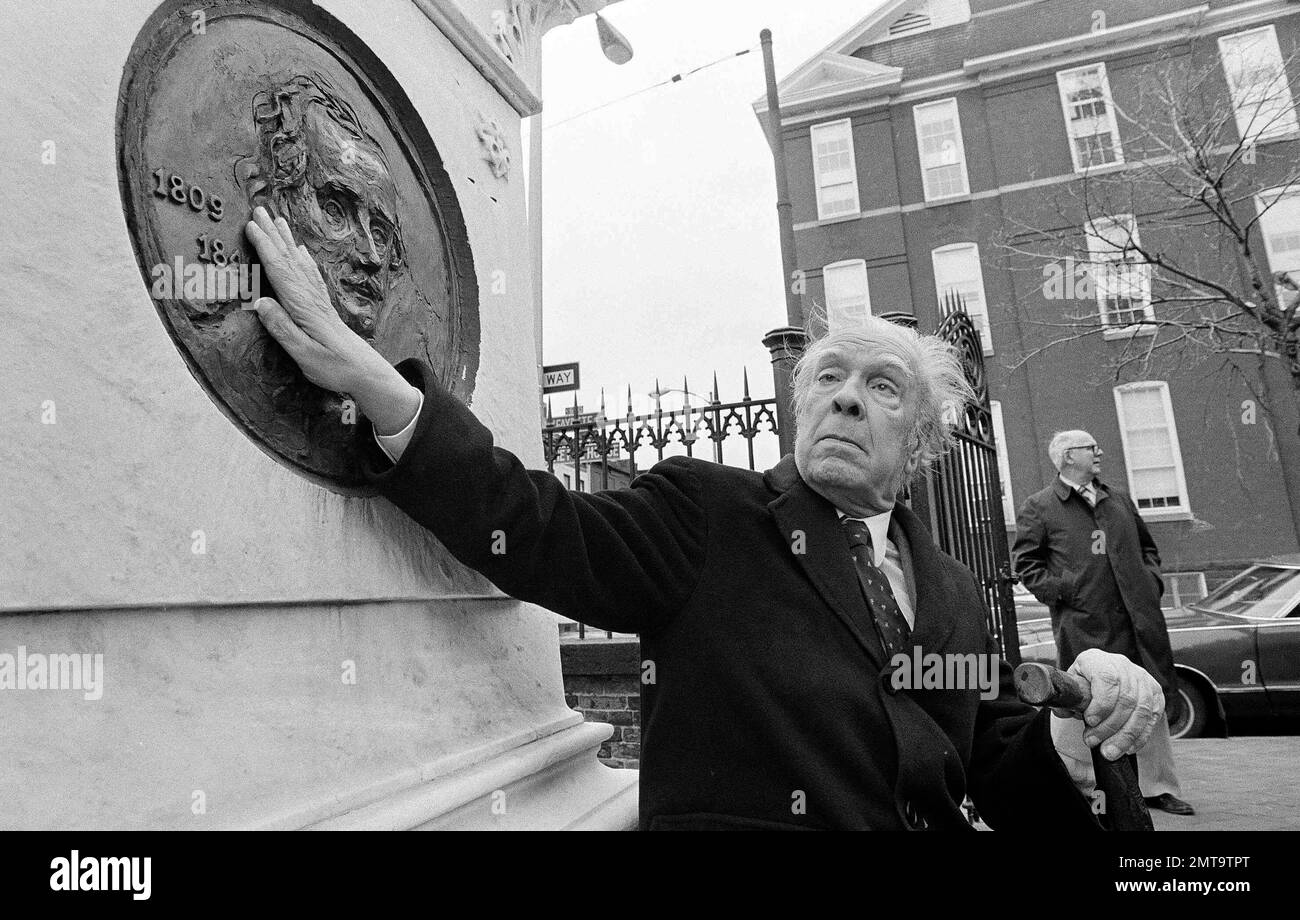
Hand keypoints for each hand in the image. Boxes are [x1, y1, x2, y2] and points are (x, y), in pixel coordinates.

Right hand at [244, 207, 420, 433]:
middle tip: (259, 209)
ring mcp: (319, 299)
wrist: (365, 372)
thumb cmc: (334, 367)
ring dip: (287, 241)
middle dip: (273, 234)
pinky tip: (300, 250)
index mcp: (303, 307)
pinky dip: (303, 258)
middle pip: (289, 260)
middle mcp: (311, 297)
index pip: (280, 271)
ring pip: (299, 263)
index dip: (265, 247)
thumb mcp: (304, 354)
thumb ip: (282, 328)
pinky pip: (310, 274)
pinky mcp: (323, 305)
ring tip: (278, 219)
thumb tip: (260, 301)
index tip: (252, 226)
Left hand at [1060, 649, 1162, 760]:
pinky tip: (1127, 747)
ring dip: (1125, 736)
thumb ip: (1066, 699)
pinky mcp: (1154, 692)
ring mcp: (1141, 678)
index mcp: (1097, 660)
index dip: (1101, 703)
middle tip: (1094, 742)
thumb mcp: (1070, 686)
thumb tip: (1063, 711)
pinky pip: (1152, 717)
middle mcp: (1122, 665)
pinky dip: (1140, 736)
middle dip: (1109, 727)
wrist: (1099, 674)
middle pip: (1125, 699)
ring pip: (1141, 710)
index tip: (1090, 721)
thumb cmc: (1083, 682)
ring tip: (1109, 751)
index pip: (1107, 679)